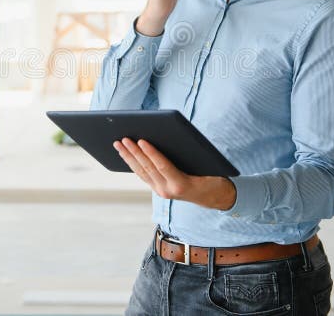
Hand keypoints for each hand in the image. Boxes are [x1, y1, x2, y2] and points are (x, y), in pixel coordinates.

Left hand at [113, 137, 235, 210]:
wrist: (215, 197)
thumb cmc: (213, 177)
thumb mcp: (206, 166)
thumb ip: (189, 155)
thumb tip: (169, 137)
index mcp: (181, 184)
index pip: (162, 166)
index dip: (151, 153)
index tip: (141, 140)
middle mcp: (168, 190)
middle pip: (148, 168)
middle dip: (134, 152)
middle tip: (123, 138)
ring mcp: (161, 191)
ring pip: (141, 172)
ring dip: (128, 157)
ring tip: (118, 144)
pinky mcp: (158, 189)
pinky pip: (143, 175)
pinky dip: (133, 163)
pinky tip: (126, 154)